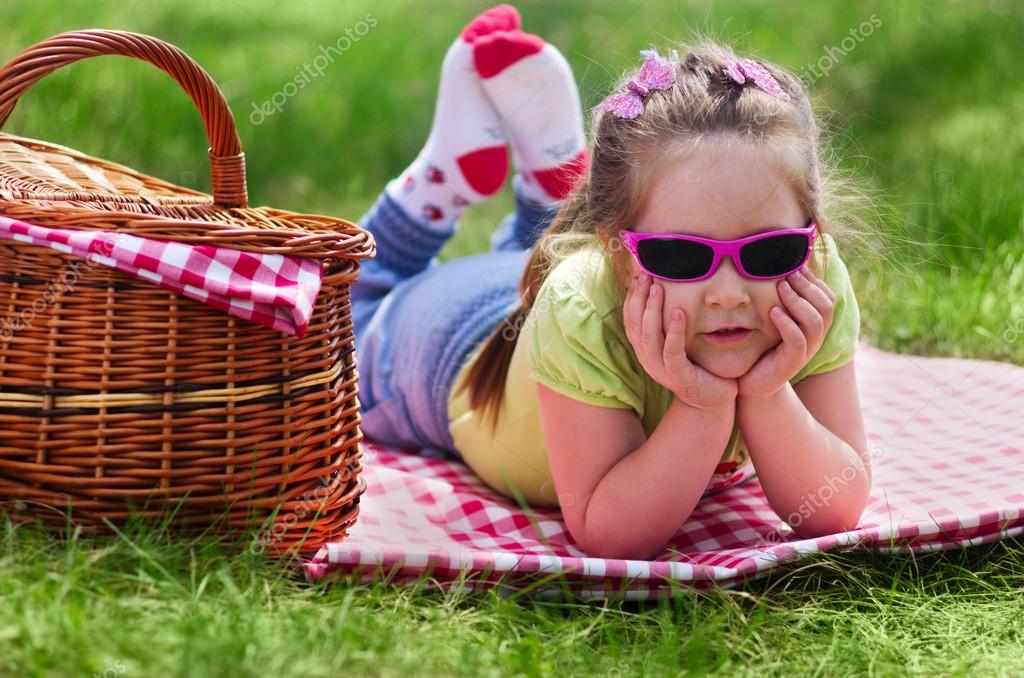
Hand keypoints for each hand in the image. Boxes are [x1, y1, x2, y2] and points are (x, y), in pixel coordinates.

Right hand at [624, 273, 737, 410]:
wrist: (714, 399)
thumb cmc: (699, 365)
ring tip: (658, 288)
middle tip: (645, 275)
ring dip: (652, 311)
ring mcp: (661, 370)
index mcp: (645, 350)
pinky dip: (674, 331)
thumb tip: (667, 285)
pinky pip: (671, 352)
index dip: (631, 297)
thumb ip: (670, 321)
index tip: (638, 274)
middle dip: (638, 298)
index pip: (630, 320)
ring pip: (649, 337)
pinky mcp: (679, 376)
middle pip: (635, 326)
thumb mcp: (680, 340)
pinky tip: (679, 312)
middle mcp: (648, 360)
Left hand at [738, 266, 835, 398]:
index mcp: (814, 323)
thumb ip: (779, 297)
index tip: (794, 264)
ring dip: (798, 301)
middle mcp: (815, 336)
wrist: (751, 381)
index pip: (826, 295)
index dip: (813, 279)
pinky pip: (798, 340)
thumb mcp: (771, 317)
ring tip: (780, 287)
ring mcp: (806, 350)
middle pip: (825, 305)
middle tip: (787, 272)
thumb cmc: (760, 345)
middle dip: (807, 285)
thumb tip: (776, 265)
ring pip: (816, 321)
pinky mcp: (792, 363)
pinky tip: (773, 312)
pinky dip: (788, 324)